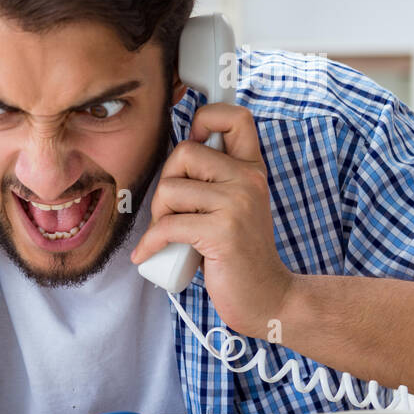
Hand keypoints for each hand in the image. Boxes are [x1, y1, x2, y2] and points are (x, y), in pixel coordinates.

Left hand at [128, 104, 296, 337]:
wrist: (265, 297)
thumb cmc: (236, 254)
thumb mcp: (231, 207)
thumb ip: (212, 180)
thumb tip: (176, 153)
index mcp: (252, 169)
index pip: (235, 117)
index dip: (207, 117)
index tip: (192, 137)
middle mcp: (248, 179)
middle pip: (183, 151)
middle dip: (165, 183)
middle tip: (172, 212)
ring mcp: (237, 203)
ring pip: (170, 189)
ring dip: (158, 216)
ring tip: (172, 235)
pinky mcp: (222, 231)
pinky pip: (167, 225)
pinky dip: (150, 244)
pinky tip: (148, 255)